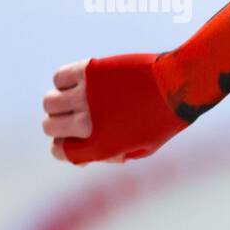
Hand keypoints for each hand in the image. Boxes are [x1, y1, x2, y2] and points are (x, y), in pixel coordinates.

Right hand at [42, 54, 187, 164]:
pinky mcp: (88, 71)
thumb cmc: (166, 119)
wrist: (180, 85)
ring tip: (77, 99)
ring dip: (59, 103)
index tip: (75, 140)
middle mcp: (88, 123)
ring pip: (49, 102)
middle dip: (60, 125)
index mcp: (100, 146)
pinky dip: (64, 81)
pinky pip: (59, 77)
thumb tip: (85, 157)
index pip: (60, 151)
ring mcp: (86, 95)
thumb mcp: (143, 147)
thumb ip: (112, 153)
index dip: (64, 147)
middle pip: (50, 127)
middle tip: (75, 118)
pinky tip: (80, 82)